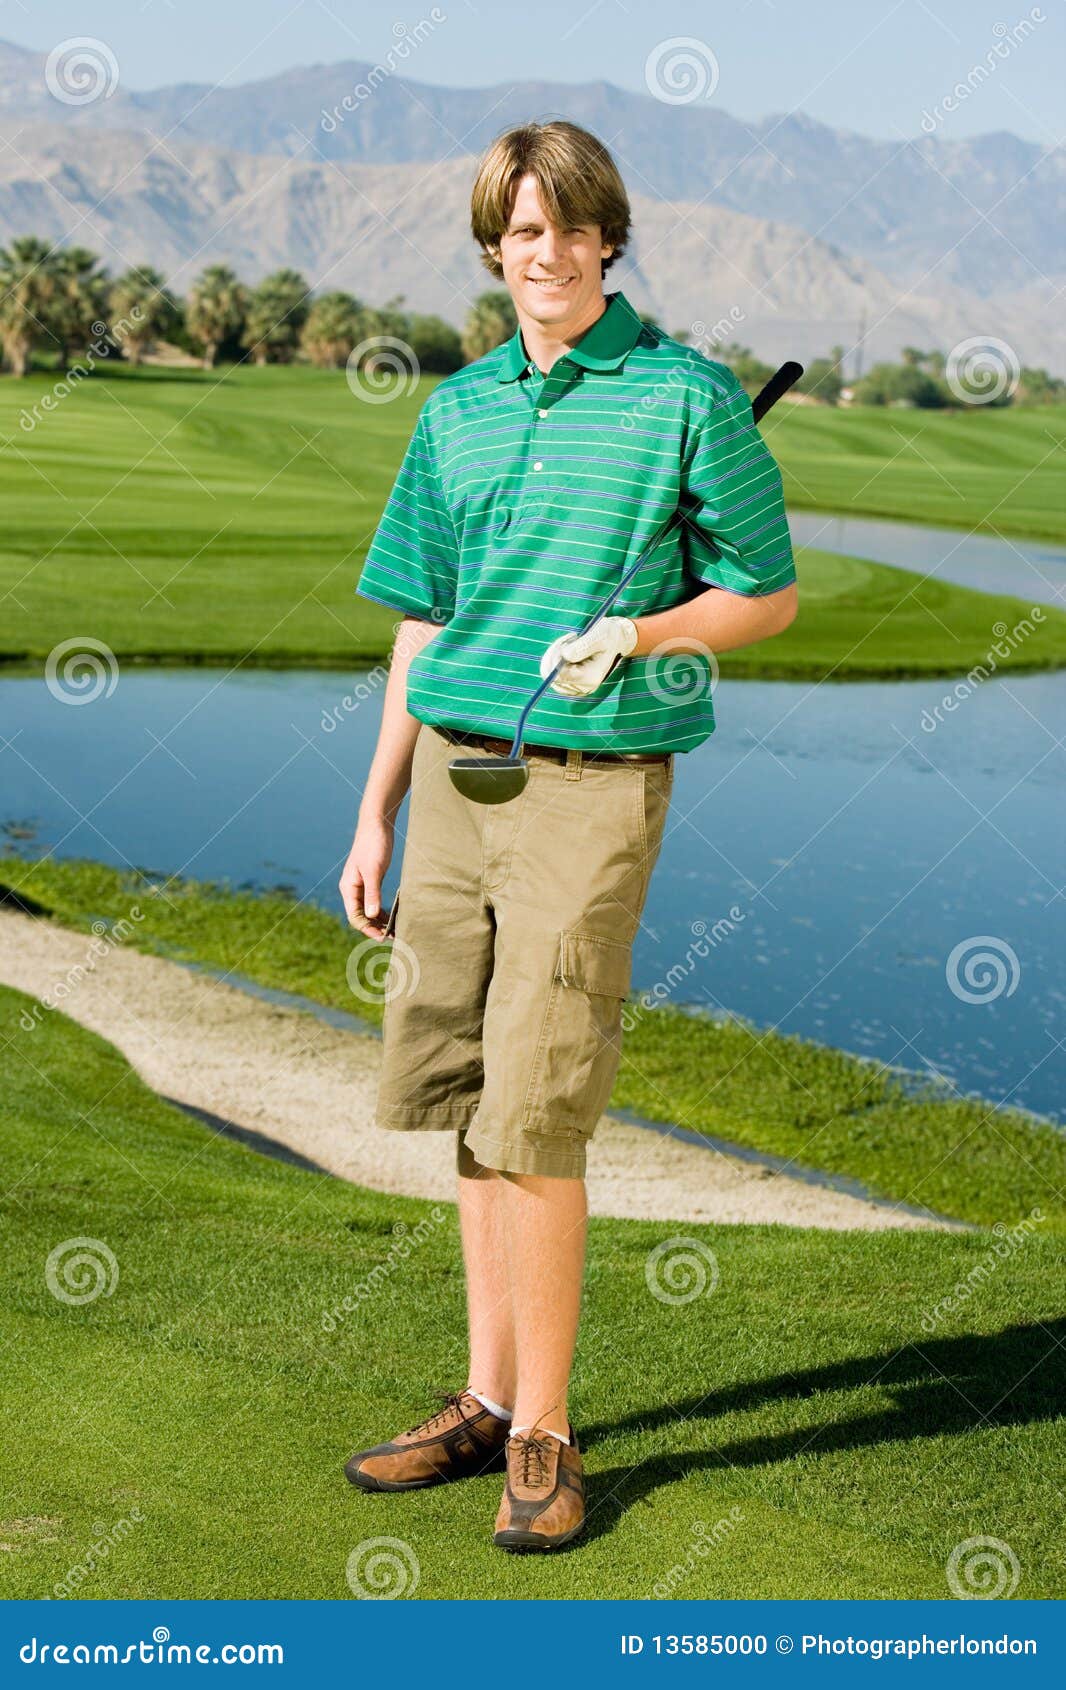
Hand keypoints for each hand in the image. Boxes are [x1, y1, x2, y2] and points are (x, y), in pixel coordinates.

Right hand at [339, 815, 394, 940]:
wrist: (377, 825)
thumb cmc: (374, 845)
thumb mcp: (374, 870)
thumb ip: (372, 893)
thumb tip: (370, 915)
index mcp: (349, 888)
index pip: (355, 917)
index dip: (368, 929)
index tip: (383, 937)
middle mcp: (352, 889)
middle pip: (361, 916)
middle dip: (375, 928)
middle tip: (393, 937)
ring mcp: (362, 886)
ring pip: (368, 910)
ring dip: (379, 921)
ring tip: (395, 930)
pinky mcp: (371, 881)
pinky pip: (374, 902)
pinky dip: (382, 911)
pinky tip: (393, 917)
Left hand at [539, 615, 637, 697]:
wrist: (614, 640)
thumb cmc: (607, 635)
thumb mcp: (599, 636)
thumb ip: (583, 646)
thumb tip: (564, 656)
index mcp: (591, 678)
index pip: (560, 673)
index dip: (557, 655)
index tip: (569, 638)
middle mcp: (583, 688)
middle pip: (552, 675)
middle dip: (555, 653)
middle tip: (570, 638)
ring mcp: (576, 689)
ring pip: (549, 674)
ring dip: (554, 655)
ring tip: (570, 643)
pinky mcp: (570, 685)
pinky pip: (551, 675)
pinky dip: (554, 660)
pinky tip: (566, 650)